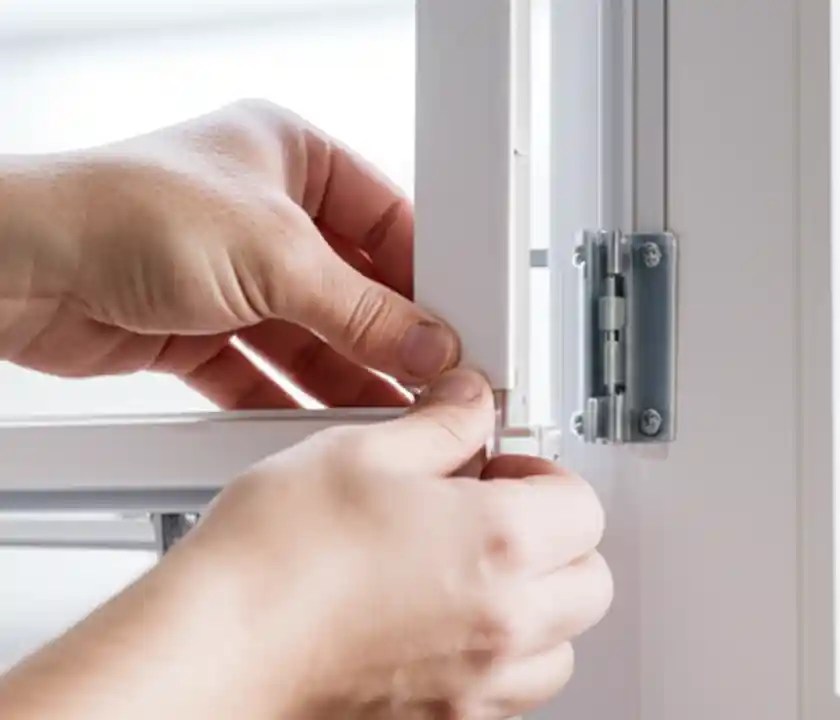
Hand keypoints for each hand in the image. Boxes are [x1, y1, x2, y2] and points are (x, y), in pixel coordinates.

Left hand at [0, 100, 454, 407]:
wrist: (13, 268)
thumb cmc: (118, 210)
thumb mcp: (274, 254)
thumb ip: (362, 310)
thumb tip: (426, 344)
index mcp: (291, 156)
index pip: (389, 218)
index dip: (427, 275)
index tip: (459, 324)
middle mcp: (264, 212)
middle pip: (354, 285)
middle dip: (389, 336)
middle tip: (431, 377)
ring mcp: (232, 272)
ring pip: (312, 335)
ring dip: (346, 375)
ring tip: (391, 413)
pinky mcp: (199, 327)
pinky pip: (265, 370)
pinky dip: (292, 398)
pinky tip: (326, 422)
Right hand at [0, 370, 612, 719]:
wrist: (211, 652)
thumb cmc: (271, 562)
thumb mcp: (358, 452)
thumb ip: (439, 426)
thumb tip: (471, 405)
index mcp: (500, 541)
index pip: (583, 505)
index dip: (545, 476)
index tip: (503, 470)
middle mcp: (503, 621)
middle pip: (589, 583)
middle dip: (556, 544)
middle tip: (494, 518)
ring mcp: (475, 685)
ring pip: (558, 651)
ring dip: (537, 610)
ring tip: (473, 578)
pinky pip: (508, 699)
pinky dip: (497, 664)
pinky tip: (443, 628)